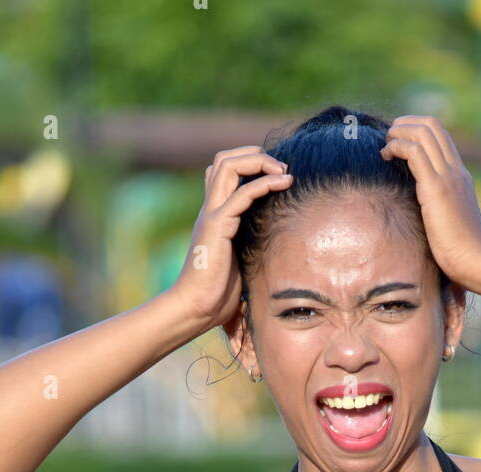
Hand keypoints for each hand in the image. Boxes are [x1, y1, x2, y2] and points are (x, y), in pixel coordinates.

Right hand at [169, 147, 292, 332]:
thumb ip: (248, 247)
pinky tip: (285, 183)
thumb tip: (274, 251)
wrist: (195, 308)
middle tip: (281, 167)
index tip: (276, 174)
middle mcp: (210, 209)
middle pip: (224, 160)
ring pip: (228, 166)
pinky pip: (242, 194)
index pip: (224, 172)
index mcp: (214, 215)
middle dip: (254, 155)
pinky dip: (265, 183)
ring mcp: (211, 215)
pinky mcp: (217, 226)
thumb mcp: (238, 262)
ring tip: (283, 171)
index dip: (249, 163)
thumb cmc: (216, 295)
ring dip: (259, 161)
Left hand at [380, 115, 480, 291]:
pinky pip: (414, 152)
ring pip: (423, 133)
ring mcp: (448, 177)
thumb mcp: (451, 223)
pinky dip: (397, 147)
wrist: (476, 262)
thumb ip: (441, 209)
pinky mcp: (436, 187)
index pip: (441, 139)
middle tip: (389, 136)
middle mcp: (457, 171)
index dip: (418, 132)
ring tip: (385, 145)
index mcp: (461, 177)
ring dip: (399, 132)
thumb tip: (425, 214)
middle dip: (406, 124)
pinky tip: (387, 156)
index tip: (400, 142)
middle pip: (433, 126)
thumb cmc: (463, 253)